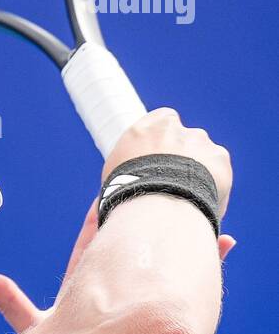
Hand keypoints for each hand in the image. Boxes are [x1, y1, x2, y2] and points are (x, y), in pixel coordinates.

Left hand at [0, 202, 235, 333]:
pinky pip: (185, 295)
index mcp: (83, 292)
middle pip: (131, 249)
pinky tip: (223, 247)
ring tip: (202, 221)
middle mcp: (112, 296)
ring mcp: (136, 308)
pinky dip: (203, 273)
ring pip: (161, 269)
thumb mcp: (32, 328)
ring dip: (181, 245)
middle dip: (145, 221)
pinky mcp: (156, 323)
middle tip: (160, 189)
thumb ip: (8, 300)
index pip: (91, 247)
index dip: (97, 220)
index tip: (104, 193)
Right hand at [101, 108, 232, 218]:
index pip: (162, 122)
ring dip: (200, 173)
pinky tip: (201, 205)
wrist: (152, 211)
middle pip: (184, 140)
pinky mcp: (219, 158)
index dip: (163, 144)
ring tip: (188, 202)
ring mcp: (198, 141)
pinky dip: (215, 187)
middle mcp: (173, 128)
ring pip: (203, 156)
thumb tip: (122, 184)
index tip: (161, 164)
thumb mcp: (114, 181)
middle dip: (183, 160)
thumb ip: (130, 170)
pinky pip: (219, 173)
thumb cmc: (125, 202)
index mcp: (144, 128)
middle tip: (175, 188)